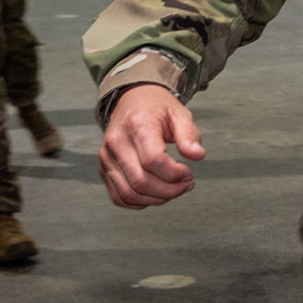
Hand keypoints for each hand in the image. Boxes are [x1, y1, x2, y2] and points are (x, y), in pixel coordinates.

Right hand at [99, 84, 205, 208]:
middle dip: (169, 191)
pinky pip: (118, 196)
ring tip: (174, 190)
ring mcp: (107, 157)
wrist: (131, 100)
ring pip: (129, 194)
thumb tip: (198, 156)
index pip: (154, 161)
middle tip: (186, 185)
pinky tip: (156, 194)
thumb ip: (189, 134)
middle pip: (141, 182)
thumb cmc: (157, 108)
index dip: (175, 174)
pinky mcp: (103, 168)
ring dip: (156, 199)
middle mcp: (116, 142)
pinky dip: (139, 202)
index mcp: (137, 125)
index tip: (189, 173)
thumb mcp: (179, 113)